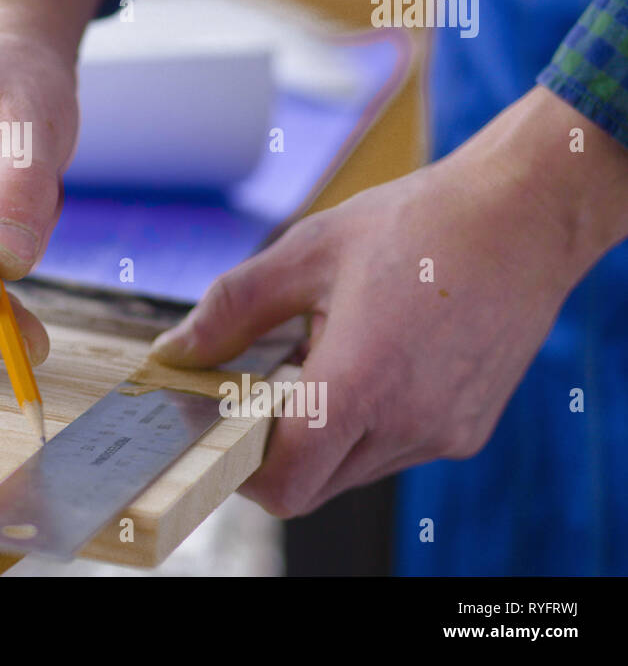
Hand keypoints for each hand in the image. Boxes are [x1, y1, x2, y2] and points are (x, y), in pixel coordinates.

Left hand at [151, 86, 627, 516]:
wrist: (524, 216)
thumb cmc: (415, 225)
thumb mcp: (306, 252)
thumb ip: (232, 308)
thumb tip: (174, 350)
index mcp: (362, 384)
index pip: (285, 483)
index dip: (242, 467)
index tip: (224, 424)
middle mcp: (410, 425)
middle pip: (314, 484)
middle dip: (276, 448)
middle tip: (264, 384)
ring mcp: (445, 434)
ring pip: (354, 471)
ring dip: (324, 436)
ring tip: (324, 359)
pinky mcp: (469, 430)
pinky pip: (396, 451)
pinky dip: (368, 425)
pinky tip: (371, 361)